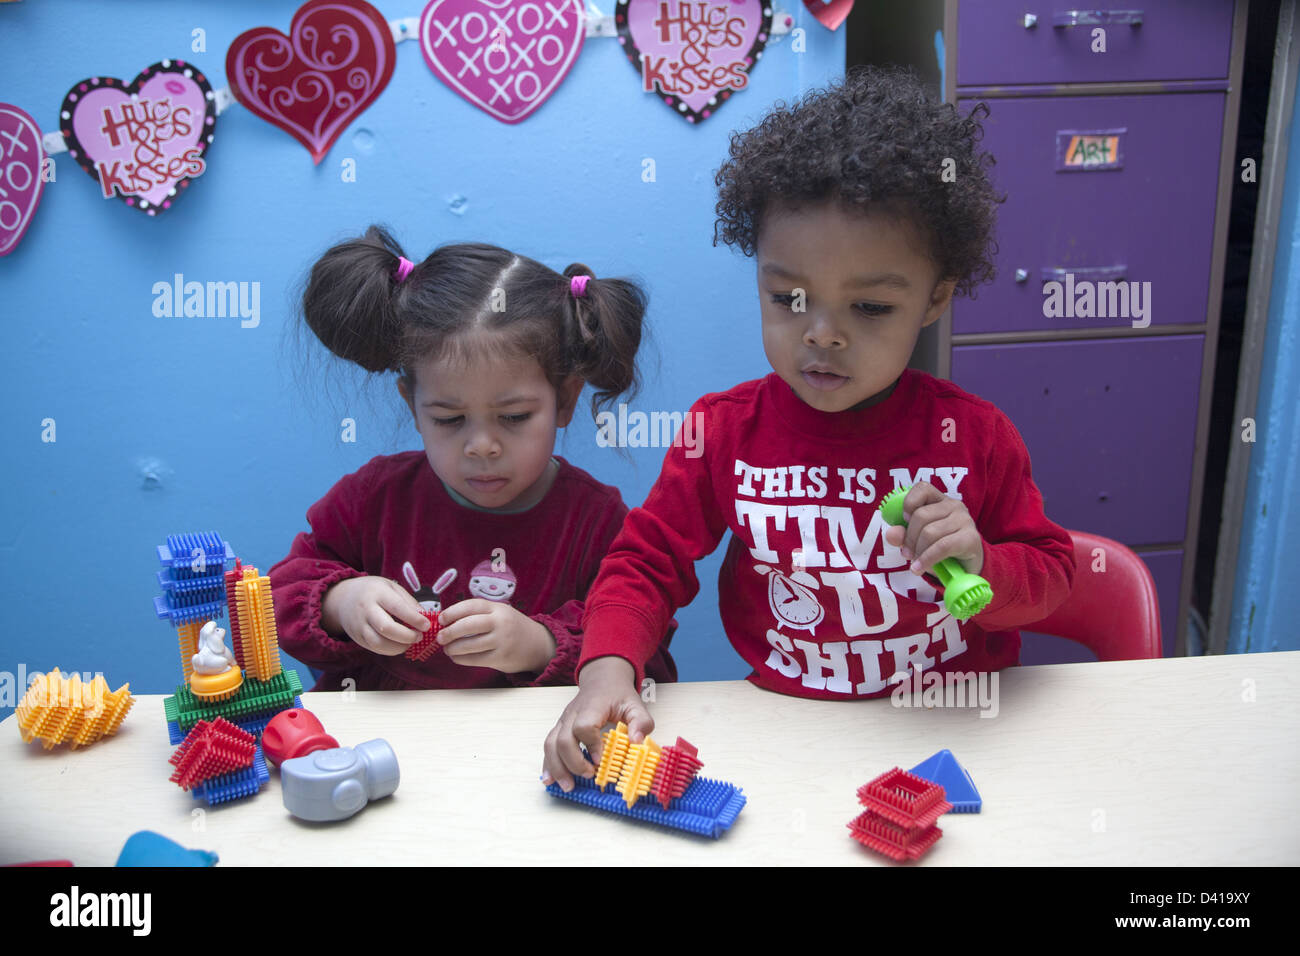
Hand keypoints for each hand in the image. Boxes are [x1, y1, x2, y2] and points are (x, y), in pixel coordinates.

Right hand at [321, 576, 429, 655]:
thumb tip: (425, 618)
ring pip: (379, 643)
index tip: (427, 625)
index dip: (414, 618)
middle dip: (407, 636)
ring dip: (399, 647)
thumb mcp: (391, 587)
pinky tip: (399, 644)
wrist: (342, 598)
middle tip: (420, 636)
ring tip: (410, 642)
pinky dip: (390, 650)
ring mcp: (359, 625)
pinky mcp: (357, 638)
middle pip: (386, 628)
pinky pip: (374, 648)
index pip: (397, 607)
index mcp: (377, 593)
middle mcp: (366, 609)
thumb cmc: (373, 591)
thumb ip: (408, 602)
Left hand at [435, 599, 555, 673]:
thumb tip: (448, 621)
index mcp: (498, 608)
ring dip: (453, 648)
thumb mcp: (501, 614)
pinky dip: (462, 659)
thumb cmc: (513, 628)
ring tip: (447, 649)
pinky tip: (457, 657)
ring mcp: (502, 641)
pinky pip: (476, 659)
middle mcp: (501, 623)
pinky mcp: (501, 658)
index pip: (471, 606)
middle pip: (468, 625)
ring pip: (470, 644)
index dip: (453, 612)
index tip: (441, 619)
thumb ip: (480, 615)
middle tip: (440, 637)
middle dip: (450, 632)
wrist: (538, 645)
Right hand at [541, 656, 653, 791]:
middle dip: (573, 763)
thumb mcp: (635, 704)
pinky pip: (548, 746)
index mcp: (592, 707)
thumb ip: (641, 722)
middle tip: (589, 776)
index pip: (584, 726)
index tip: (600, 760)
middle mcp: (573, 714)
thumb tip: (637, 742)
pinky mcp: (559, 729)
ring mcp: (563, 721)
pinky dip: (548, 764)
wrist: (602, 680)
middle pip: (563, 739)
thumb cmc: (617, 694)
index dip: (591, 745)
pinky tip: (550, 780)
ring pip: (551, 745)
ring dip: (557, 768)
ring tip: (567, 786)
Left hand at [883, 481, 984, 576]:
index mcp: (940, 500)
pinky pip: (942, 547)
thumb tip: (891, 534)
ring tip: (916, 564)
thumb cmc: (941, 551)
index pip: (923, 488)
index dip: (909, 503)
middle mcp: (954, 506)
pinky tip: (920, 568)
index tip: (904, 521)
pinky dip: (927, 559)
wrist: (966, 569)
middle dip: (909, 538)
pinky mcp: (971, 538)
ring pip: (930, 532)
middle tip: (907, 554)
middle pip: (921, 515)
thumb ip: (903, 535)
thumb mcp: (918, 542)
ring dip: (918, 552)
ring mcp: (965, 521)